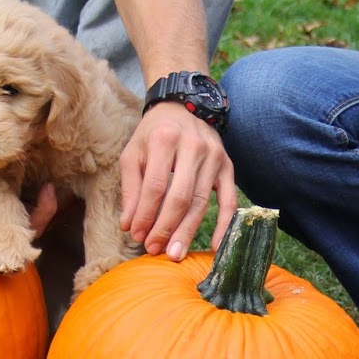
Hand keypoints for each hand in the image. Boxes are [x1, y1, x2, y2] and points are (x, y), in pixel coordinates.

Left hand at [119, 102, 236, 260]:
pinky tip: (214, 246)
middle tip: (155, 250)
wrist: (182, 107)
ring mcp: (214, 157)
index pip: (155, 186)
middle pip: (180, 197)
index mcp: (165, 139)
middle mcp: (193, 146)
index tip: (138, 236)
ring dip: (187, 231)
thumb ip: (130, 188)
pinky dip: (223, 225)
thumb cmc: (153, 134)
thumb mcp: (133, 153)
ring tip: (174, 252)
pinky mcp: (228, 166)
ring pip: (201, 202)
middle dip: (166, 227)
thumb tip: (129, 225)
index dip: (146, 214)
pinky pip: (229, 201)